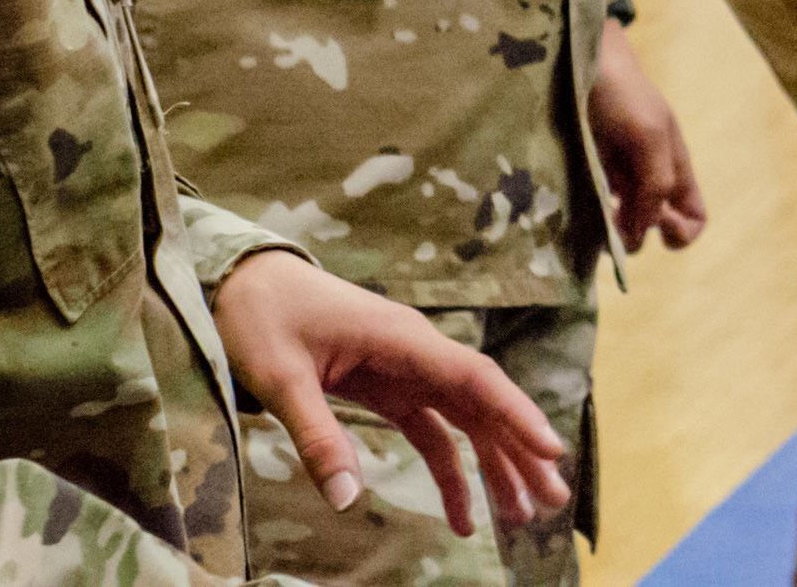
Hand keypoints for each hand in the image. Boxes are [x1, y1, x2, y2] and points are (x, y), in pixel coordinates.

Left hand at [211, 249, 570, 535]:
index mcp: (403, 340)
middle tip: (553, 499)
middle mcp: (418, 354)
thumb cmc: (261, 317)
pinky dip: (454, 471)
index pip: (475, 378)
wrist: (243, 282)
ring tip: (523, 515)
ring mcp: (408, 372)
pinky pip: (436, 433)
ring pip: (469, 421)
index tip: (550, 451)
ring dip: (497, 464)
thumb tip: (346, 500)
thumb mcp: (281, 377)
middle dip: (522, 451)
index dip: (516, 415)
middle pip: (485, 404)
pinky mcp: (391, 389)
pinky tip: (463, 515)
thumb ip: (317, 436)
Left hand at [590, 22, 709, 250]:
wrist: (581, 58)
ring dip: (608, 230)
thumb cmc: (621, 92)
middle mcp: (649, 178)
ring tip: (590, 219)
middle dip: (636, 235)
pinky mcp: (588, 172)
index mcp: (674, 168)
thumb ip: (655, 183)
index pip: (693, 218)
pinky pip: (594, 209)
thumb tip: (646, 232)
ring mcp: (617, 176)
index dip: (680, 232)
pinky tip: (575, 207)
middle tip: (614, 219)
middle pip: (654, 228)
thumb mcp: (647, 134)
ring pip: (622, 224)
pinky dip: (587, 217)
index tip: (655, 221)